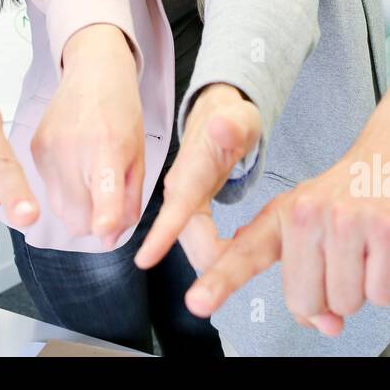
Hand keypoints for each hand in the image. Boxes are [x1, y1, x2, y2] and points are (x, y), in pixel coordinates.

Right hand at [32, 24, 143, 247]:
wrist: (93, 71)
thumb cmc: (121, 111)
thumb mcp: (138, 155)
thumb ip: (129, 200)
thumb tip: (111, 237)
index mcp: (107, 148)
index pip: (104, 192)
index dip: (105, 218)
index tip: (105, 231)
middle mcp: (73, 150)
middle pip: (77, 219)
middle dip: (94, 223)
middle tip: (107, 203)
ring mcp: (49, 151)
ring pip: (60, 211)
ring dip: (77, 209)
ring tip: (90, 179)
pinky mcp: (34, 149)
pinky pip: (47, 191)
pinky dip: (63, 189)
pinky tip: (75, 164)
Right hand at [135, 83, 259, 270]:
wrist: (219, 116)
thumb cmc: (231, 119)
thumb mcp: (241, 117)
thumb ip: (233, 124)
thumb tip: (219, 125)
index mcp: (191, 169)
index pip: (176, 205)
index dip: (162, 233)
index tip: (145, 260)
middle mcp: (180, 189)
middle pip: (185, 236)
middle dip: (207, 260)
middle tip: (242, 273)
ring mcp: (182, 201)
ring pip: (192, 242)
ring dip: (214, 259)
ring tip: (244, 262)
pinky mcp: (188, 210)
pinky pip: (198, 239)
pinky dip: (215, 252)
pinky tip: (234, 252)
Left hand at [183, 147, 389, 333]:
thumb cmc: (349, 194)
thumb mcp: (308, 221)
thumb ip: (303, 277)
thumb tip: (326, 324)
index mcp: (283, 215)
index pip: (246, 254)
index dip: (219, 282)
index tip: (197, 301)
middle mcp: (308, 215)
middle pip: (307, 302)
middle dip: (328, 297)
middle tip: (341, 261)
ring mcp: (347, 222)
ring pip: (347, 303)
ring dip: (361, 289)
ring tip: (364, 251)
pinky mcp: (387, 232)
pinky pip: (382, 294)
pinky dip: (388, 283)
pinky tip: (385, 252)